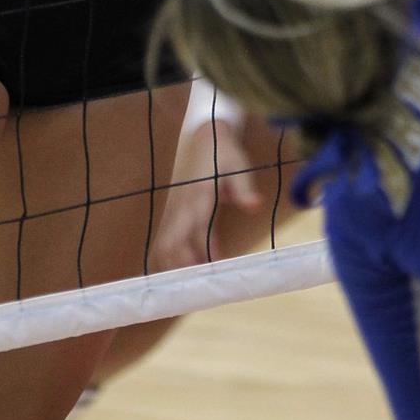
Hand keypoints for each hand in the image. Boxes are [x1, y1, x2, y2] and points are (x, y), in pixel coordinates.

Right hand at [153, 115, 265, 271]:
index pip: (196, 229)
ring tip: (194, 280)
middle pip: (172, 242)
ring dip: (175, 264)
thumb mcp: (238, 166)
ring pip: (165, 243)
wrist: (205, 137)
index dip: (202, 251)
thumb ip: (244, 189)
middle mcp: (184, 205)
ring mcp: (177, 209)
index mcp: (200, 195)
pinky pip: (167, 239)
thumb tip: (255, 205)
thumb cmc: (225, 154)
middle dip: (183, 264)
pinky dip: (172, 257)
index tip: (213, 269)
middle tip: (202, 281)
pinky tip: (186, 271)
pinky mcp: (175, 212)